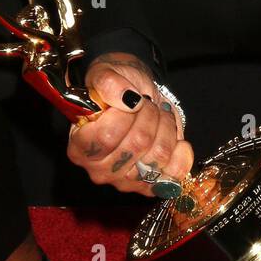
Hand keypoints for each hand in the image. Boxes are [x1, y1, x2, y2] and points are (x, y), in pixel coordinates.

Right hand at [66, 53, 192, 197]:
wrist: (136, 98)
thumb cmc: (116, 88)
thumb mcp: (106, 74)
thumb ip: (108, 83)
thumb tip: (126, 98)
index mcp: (80, 147)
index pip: (106, 137)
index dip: (125, 114)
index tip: (131, 99)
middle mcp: (99, 170)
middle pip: (137, 145)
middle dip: (149, 115)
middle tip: (147, 103)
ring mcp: (125, 181)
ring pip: (158, 156)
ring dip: (165, 127)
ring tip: (158, 115)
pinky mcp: (150, 186)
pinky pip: (173, 175)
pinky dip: (181, 155)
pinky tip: (177, 140)